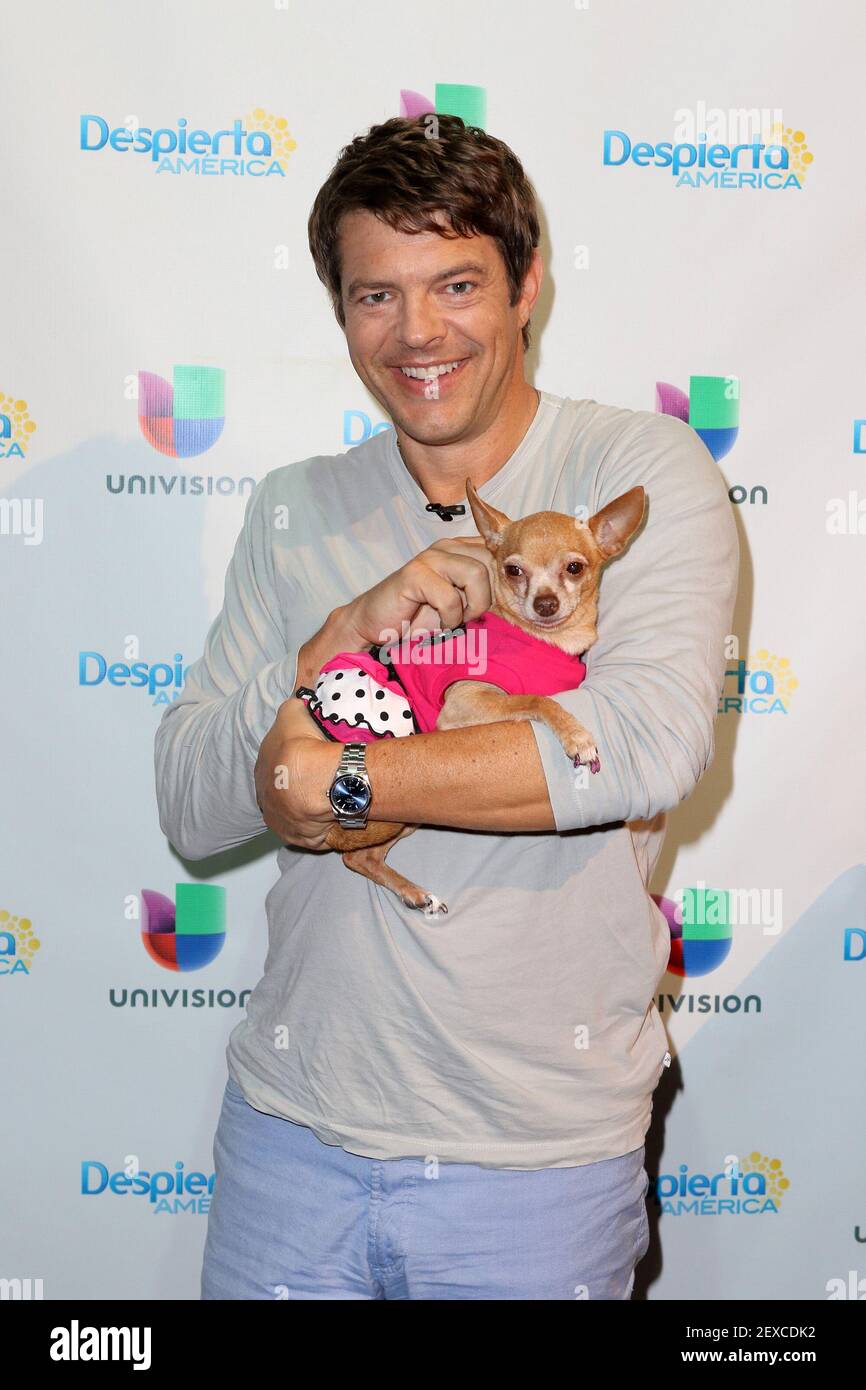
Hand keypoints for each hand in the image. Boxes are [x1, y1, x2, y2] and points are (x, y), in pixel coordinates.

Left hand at [254, 698, 339, 850]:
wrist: (314, 782)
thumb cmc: (301, 746)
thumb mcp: (292, 713)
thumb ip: (292, 705)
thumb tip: (299, 697)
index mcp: (261, 770)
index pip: (274, 766)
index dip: (291, 762)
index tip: (309, 759)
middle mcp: (265, 798)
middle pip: (282, 791)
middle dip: (297, 787)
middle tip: (321, 781)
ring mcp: (281, 822)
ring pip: (295, 813)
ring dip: (308, 808)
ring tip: (331, 799)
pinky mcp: (298, 838)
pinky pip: (311, 832)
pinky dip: (321, 825)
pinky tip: (334, 816)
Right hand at [345, 534, 494, 645]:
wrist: (375, 624)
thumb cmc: (419, 616)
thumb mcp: (461, 603)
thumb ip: (483, 591)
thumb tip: (516, 594)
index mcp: (461, 550)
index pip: (499, 553)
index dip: (506, 581)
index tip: (500, 605)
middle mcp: (447, 547)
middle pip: (492, 563)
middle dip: (488, 598)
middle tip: (468, 616)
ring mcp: (430, 557)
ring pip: (476, 574)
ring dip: (470, 607)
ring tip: (453, 619)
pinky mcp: (414, 573)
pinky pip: (450, 597)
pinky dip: (448, 618)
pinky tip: (437, 622)